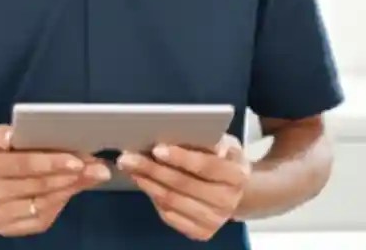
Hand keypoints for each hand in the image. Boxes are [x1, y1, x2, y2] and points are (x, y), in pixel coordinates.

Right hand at [0, 124, 111, 236]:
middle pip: (40, 185)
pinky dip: (60, 203)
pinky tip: (71, 189)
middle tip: (98, 168)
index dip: (54, 163)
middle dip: (73, 176)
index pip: (26, 165)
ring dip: (71, 189)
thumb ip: (6, 133)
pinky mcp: (7, 228)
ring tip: (91, 176)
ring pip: (44, 203)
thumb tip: (18, 132)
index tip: (79, 160)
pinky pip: (41, 218)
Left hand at [117, 134, 249, 241]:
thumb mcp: (224, 143)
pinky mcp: (201, 233)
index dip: (181, 157)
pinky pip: (169, 216)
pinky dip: (153, 198)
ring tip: (130, 169)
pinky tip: (143, 183)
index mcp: (237, 175)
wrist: (236, 191)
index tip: (157, 148)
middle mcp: (228, 201)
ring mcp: (215, 220)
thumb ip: (208, 139)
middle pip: (183, 184)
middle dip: (152, 169)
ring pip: (172, 201)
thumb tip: (185, 132)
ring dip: (147, 184)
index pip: (205, 166)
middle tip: (128, 158)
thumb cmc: (224, 159)